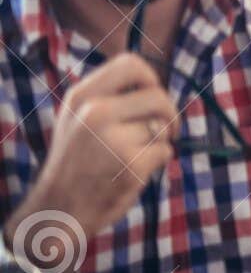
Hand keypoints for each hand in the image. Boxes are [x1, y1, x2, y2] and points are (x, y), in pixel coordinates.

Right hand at [6, 54, 176, 256]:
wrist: (59, 209)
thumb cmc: (77, 163)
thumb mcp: (78, 119)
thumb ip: (110, 98)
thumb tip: (156, 84)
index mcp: (81, 96)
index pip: (131, 64)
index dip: (153, 79)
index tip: (154, 97)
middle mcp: (95, 112)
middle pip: (159, 96)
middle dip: (170, 114)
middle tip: (165, 130)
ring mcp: (113, 138)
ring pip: (164, 126)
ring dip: (160, 141)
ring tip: (136, 154)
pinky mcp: (132, 163)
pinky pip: (166, 150)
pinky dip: (159, 161)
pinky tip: (136, 170)